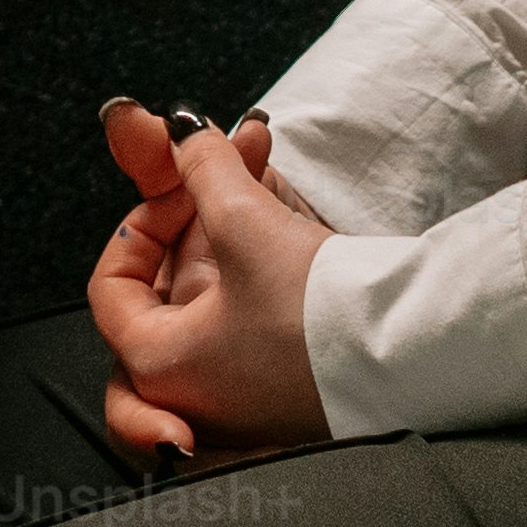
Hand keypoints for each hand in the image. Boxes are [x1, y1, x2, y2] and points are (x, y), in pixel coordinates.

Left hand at [84, 96, 331, 465]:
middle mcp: (193, 395)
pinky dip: (262, 259)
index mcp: (159, 367)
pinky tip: (287, 210)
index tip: (181, 192)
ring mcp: (242, 398)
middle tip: (222, 176)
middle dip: (191, 216)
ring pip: (211, 295)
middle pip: (165, 287)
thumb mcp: (243, 219)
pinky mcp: (288, 388)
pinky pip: (252, 318)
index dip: (140, 224)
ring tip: (262, 163)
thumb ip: (197, 165)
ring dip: (231, 223)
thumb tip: (174, 129)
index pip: (112, 287)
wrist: (415, 358)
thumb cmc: (318, 313)